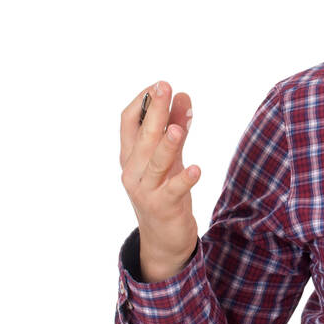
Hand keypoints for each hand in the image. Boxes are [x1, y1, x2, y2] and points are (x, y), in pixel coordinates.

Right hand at [120, 80, 200, 280]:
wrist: (163, 238)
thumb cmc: (165, 191)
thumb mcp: (170, 158)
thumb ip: (176, 127)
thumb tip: (182, 96)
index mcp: (131, 155)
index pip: (128, 122)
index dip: (142, 102)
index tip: (158, 84)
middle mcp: (133, 170)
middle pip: (143, 136)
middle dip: (154, 111)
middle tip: (165, 87)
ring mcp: (145, 190)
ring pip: (156, 162)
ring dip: (166, 144)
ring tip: (176, 128)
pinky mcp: (163, 206)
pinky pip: (173, 190)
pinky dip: (184, 179)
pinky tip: (196, 168)